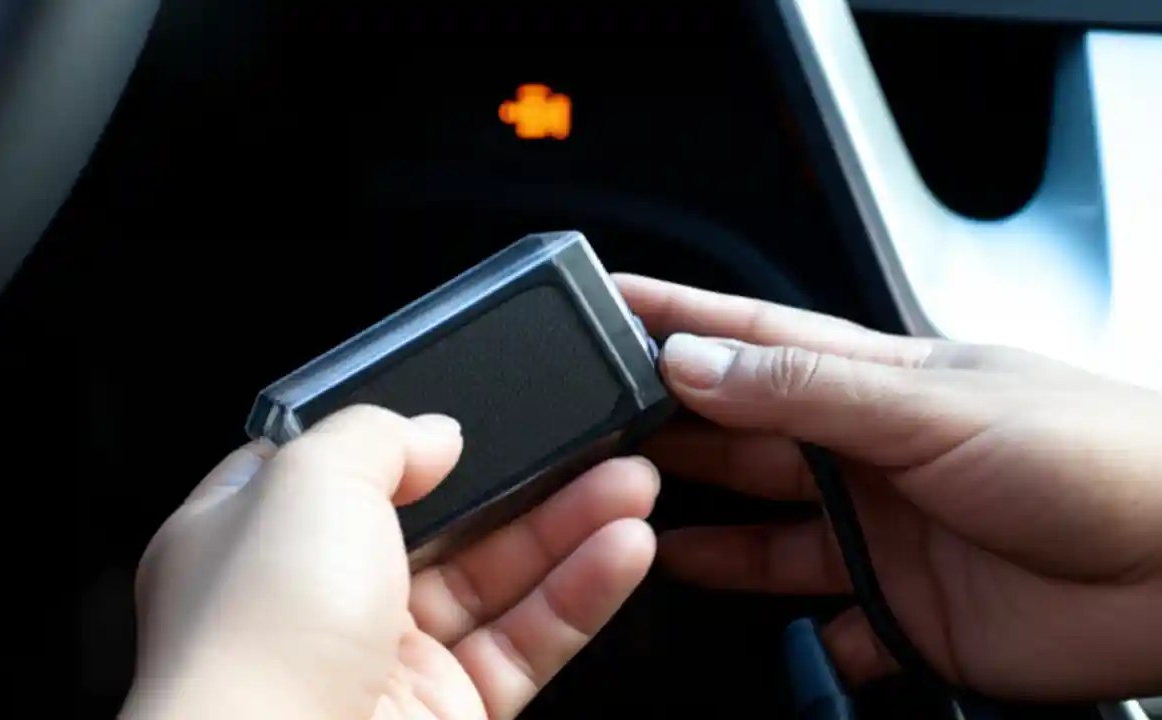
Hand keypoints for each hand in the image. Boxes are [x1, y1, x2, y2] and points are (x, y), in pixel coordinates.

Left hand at [120, 405, 657, 718]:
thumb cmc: (258, 638)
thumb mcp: (306, 480)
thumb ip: (377, 435)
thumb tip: (435, 431)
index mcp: (261, 531)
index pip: (349, 466)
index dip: (417, 435)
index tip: (486, 409)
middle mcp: (321, 594)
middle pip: (441, 518)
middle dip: (522, 477)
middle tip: (591, 440)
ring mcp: (385, 657)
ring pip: (495, 579)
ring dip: (569, 528)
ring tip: (633, 485)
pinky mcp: (444, 711)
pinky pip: (524, 644)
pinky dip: (578, 596)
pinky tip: (622, 551)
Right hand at [616, 274, 1161, 701]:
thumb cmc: (1100, 457)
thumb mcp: (935, 409)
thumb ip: (807, 394)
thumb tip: (695, 365)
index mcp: (873, 383)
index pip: (747, 340)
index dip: (672, 320)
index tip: (600, 306)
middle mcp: (866, 454)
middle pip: (737, 439)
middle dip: (662, 435)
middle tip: (586, 438)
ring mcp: (882, 534)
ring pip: (763, 535)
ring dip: (700, 537)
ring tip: (626, 530)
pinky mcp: (904, 612)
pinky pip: (827, 628)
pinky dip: (795, 638)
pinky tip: (763, 638)